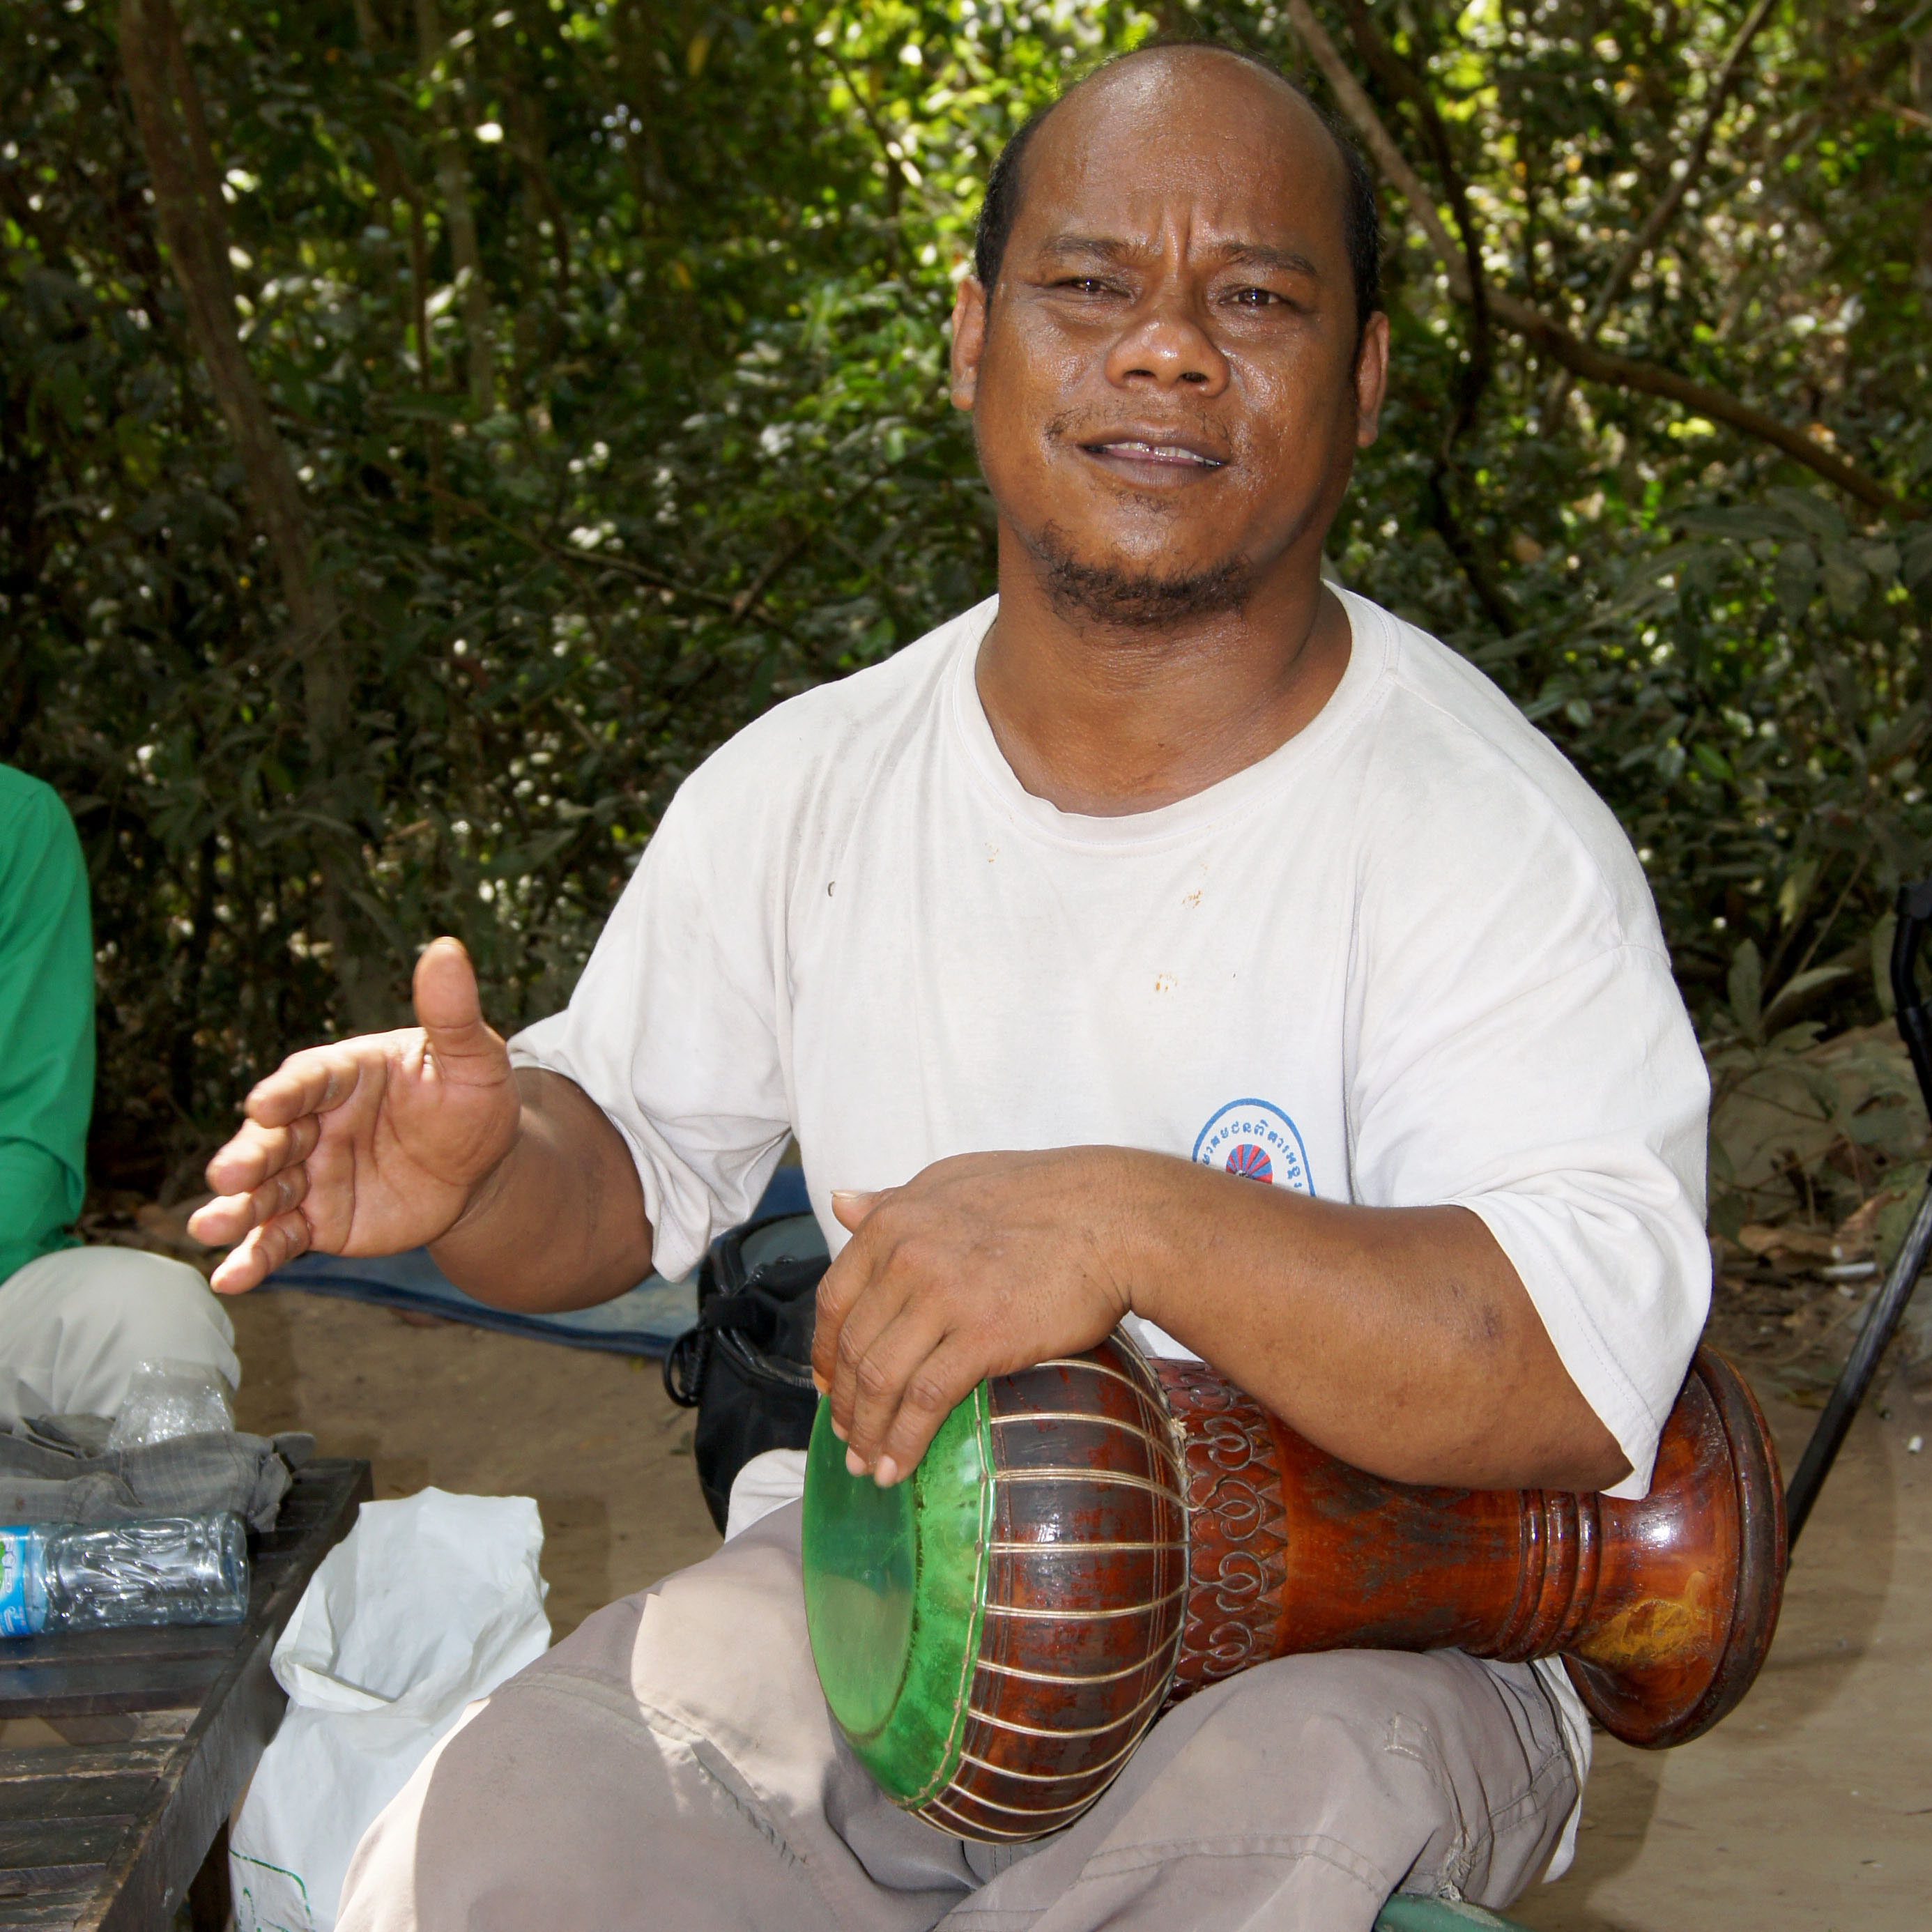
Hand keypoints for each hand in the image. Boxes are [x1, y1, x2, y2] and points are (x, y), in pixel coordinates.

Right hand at [188, 939, 520, 1293]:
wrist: (479, 1166)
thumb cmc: (470, 1100)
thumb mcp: (473, 1058)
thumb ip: (452, 1014)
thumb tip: (447, 949)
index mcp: (345, 1073)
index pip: (310, 1078)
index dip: (289, 1090)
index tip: (267, 1101)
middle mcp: (315, 1121)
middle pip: (274, 1137)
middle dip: (249, 1154)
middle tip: (228, 1173)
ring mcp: (310, 1172)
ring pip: (264, 1190)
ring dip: (235, 1208)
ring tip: (209, 1227)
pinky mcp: (315, 1219)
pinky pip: (278, 1238)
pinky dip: (253, 1258)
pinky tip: (230, 1279)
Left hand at [811, 1148, 1139, 1486]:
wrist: (1113, 1218)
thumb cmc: (1042, 1197)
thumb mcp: (952, 1181)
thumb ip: (892, 1200)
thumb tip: (839, 1202)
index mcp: (894, 1222)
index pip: (834, 1298)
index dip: (824, 1350)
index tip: (829, 1384)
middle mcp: (907, 1257)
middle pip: (853, 1346)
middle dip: (844, 1403)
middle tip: (846, 1437)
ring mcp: (942, 1297)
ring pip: (881, 1379)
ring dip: (867, 1431)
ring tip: (866, 1464)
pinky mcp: (982, 1336)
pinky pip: (925, 1400)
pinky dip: (903, 1440)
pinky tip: (896, 1466)